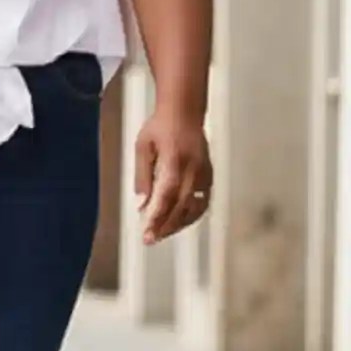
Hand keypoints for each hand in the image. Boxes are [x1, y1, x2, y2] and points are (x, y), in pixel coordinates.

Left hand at [135, 108, 212, 244]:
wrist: (185, 111)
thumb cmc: (160, 127)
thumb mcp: (143, 146)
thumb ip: (142, 176)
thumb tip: (141, 204)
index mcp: (174, 160)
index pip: (166, 195)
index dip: (157, 216)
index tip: (147, 232)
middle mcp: (193, 169)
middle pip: (181, 206)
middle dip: (165, 226)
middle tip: (150, 239)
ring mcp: (204, 173)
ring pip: (195, 207)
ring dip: (178, 224)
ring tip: (162, 233)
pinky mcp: (209, 175)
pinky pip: (203, 201)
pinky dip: (191, 215)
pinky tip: (179, 221)